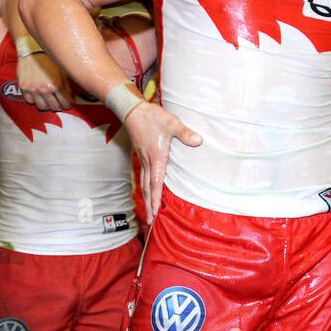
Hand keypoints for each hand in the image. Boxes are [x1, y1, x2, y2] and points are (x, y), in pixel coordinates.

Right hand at [17, 52, 73, 111]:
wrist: (32, 51)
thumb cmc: (49, 60)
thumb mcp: (62, 72)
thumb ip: (67, 86)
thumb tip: (71, 97)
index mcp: (56, 85)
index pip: (65, 102)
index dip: (68, 104)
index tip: (68, 103)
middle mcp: (44, 89)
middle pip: (54, 107)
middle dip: (59, 106)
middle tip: (60, 104)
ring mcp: (33, 89)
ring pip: (42, 107)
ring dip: (47, 106)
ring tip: (50, 102)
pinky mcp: (23, 88)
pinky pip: (30, 101)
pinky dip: (35, 101)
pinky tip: (39, 97)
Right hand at [126, 101, 202, 218]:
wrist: (131, 110)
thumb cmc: (152, 117)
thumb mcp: (172, 123)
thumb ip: (185, 134)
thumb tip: (198, 141)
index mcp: (156, 157)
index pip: (156, 182)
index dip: (156, 198)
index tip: (156, 212)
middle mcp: (147, 161)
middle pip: (148, 187)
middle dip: (150, 204)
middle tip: (150, 220)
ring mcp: (143, 158)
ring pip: (144, 182)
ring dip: (147, 197)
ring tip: (149, 211)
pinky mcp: (141, 154)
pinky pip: (143, 175)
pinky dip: (145, 186)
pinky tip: (148, 190)